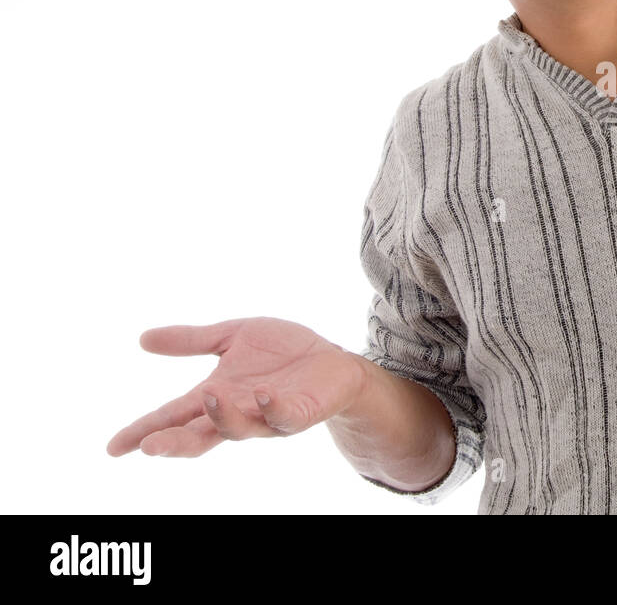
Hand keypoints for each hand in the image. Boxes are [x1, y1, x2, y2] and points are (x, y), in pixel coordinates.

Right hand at [106, 317, 369, 457]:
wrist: (333, 361)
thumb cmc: (283, 353)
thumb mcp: (232, 338)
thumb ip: (192, 341)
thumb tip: (142, 339)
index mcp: (217, 396)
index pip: (172, 417)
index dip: (143, 431)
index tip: (113, 447)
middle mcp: (238, 412)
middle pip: (199, 436)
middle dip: (173, 444)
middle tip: (148, 447)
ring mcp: (268, 417)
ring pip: (239, 429)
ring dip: (222, 416)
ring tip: (209, 397)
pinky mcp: (299, 413)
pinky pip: (283, 417)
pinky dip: (271, 409)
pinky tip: (264, 395)